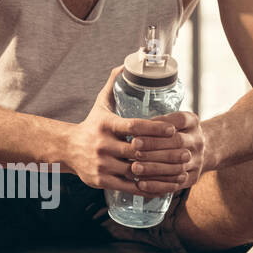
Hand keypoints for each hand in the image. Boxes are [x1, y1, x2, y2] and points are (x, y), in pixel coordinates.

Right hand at [67, 66, 188, 194]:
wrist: (66, 149)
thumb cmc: (90, 126)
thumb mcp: (100, 104)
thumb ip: (114, 84)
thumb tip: (126, 64)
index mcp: (106, 125)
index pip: (133, 126)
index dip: (154, 129)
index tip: (173, 130)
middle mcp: (103, 145)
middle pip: (138, 151)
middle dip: (164, 153)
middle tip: (185, 153)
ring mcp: (102, 164)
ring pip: (136, 170)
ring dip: (159, 172)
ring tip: (179, 170)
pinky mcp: (101, 180)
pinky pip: (128, 186)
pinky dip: (146, 187)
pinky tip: (162, 185)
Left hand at [133, 109, 207, 190]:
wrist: (194, 151)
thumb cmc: (172, 134)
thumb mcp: (168, 122)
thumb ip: (154, 124)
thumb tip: (133, 130)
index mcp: (192, 122)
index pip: (179, 120)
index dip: (160, 126)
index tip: (138, 130)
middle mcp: (197, 141)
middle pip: (178, 142)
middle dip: (154, 145)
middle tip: (133, 146)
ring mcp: (197, 160)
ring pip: (177, 165)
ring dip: (154, 168)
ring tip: (135, 168)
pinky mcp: (193, 177)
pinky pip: (175, 183)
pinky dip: (157, 185)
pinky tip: (141, 184)